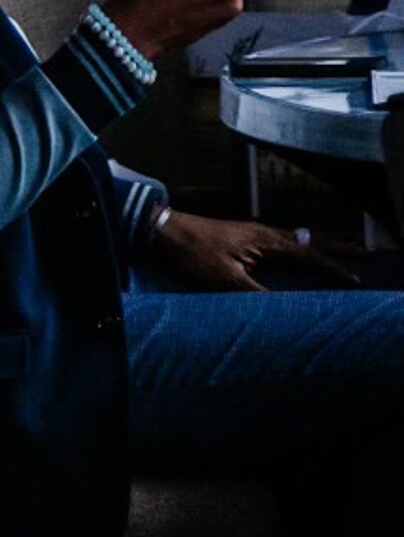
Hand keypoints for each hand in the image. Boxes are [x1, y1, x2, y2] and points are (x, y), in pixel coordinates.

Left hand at [153, 209, 362, 291]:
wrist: (169, 230)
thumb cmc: (195, 254)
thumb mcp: (225, 279)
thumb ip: (256, 292)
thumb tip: (287, 305)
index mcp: (265, 241)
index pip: (308, 255)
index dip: (332, 267)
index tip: (354, 279)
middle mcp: (265, 233)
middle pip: (311, 239)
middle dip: (340, 247)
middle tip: (366, 252)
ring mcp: (256, 232)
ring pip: (300, 236)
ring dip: (324, 243)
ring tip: (345, 247)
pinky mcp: (247, 235)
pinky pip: (286, 238)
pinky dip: (305, 243)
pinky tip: (304, 248)